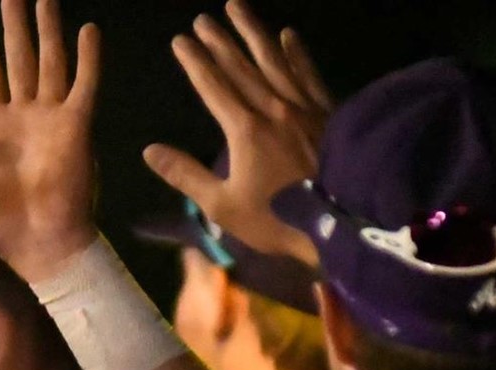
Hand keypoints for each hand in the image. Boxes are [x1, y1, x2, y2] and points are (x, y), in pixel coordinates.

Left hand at [0, 0, 101, 282]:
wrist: (39, 248)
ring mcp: (52, 119)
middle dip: (17, 27)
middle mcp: (25, 118)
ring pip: (50, 63)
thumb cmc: (2, 228)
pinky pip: (84, 85)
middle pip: (20, 60)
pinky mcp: (77, 127)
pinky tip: (87, 30)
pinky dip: (88, 59)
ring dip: (48, 31)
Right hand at [141, 0, 330, 265]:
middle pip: (241, 66)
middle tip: (203, 19)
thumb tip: (150, 151)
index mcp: (245, 130)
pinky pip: (308, 73)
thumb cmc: (279, 219)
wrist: (344, 221)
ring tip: (237, 8)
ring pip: (274, 60)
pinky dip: (297, 53)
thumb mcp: (223, 206)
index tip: (181, 40)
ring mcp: (303, 107)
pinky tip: (289, 35)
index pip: (213, 87)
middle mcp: (273, 109)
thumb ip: (186, 175)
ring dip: (253, 33)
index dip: (195, 62)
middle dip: (219, 41)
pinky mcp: (328, 112)